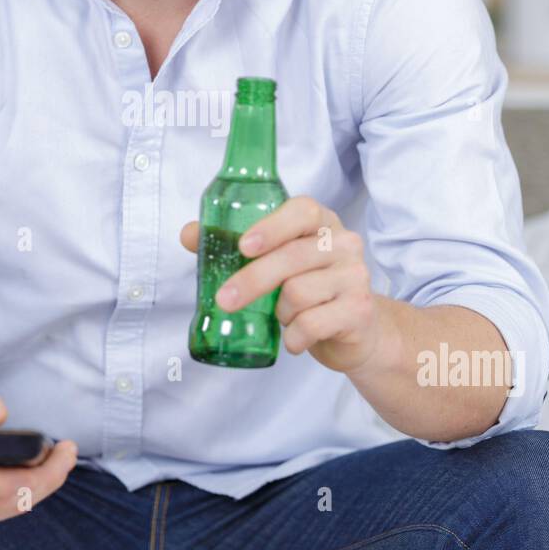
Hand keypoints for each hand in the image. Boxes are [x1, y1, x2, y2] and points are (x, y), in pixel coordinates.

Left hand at [180, 196, 381, 374]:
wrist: (355, 328)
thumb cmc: (307, 286)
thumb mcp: (274, 261)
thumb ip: (232, 243)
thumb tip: (189, 234)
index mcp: (321, 222)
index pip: (303, 211)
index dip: (272, 226)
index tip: (244, 246)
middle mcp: (343, 243)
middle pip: (292, 257)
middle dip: (252, 280)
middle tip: (225, 300)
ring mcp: (355, 276)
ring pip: (299, 293)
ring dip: (280, 313)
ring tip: (284, 315)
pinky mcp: (359, 310)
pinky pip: (312, 324)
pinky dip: (294, 336)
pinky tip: (295, 338)